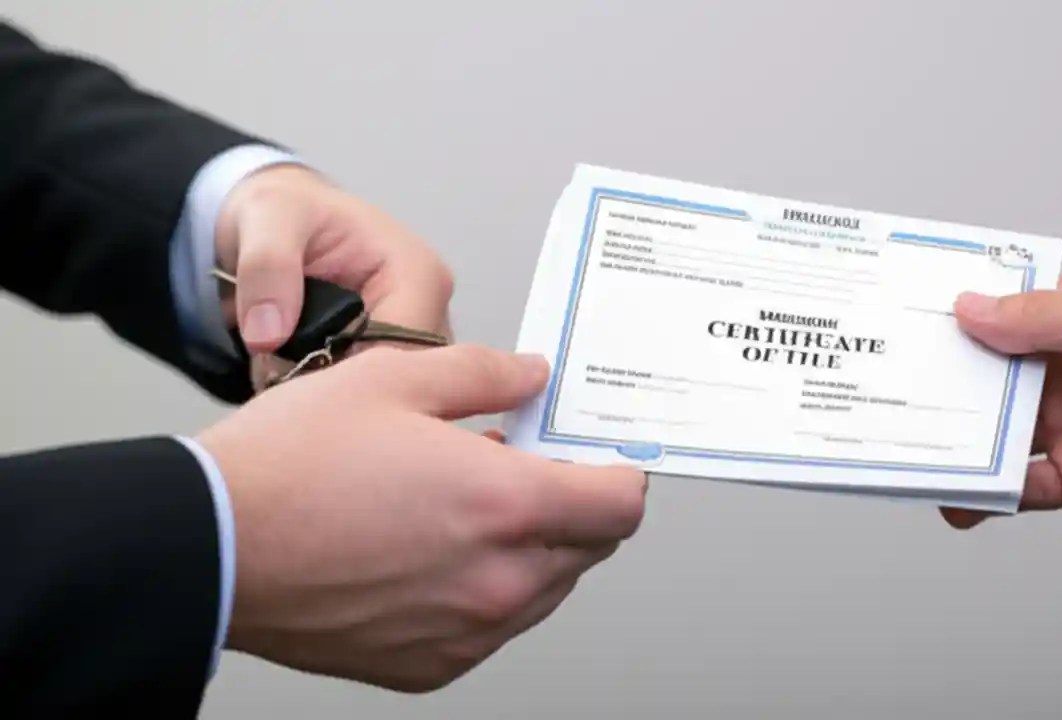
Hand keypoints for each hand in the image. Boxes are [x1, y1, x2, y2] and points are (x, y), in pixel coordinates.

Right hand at [196, 345, 646, 691]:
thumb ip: (485, 373)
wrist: (210, 547)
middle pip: (590, 546)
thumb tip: (531, 377)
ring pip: (545, 587)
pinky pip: (493, 624)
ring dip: (531, 546)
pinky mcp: (430, 665)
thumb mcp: (394, 378)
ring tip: (464, 502)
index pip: (621, 504)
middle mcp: (498, 582)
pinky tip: (434, 549)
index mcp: (505, 506)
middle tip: (520, 464)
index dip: (618, 472)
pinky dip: (486, 587)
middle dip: (572, 502)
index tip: (599, 455)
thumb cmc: (290, 466)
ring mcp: (466, 632)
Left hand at [213, 164, 452, 383]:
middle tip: (280, 388)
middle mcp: (431, 311)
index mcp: (419, 273)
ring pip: (391, 396)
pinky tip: (295, 391)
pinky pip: (372, 398)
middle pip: (407, 380)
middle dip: (344, 394)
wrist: (278, 221)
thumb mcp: (267, 218)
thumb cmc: (286, 212)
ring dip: (337, 402)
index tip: (296, 383)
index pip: (409, 351)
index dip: (356, 377)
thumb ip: (267, 268)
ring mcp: (413, 339)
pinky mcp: (392, 358)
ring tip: (282, 384)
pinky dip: (331, 400)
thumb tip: (269, 336)